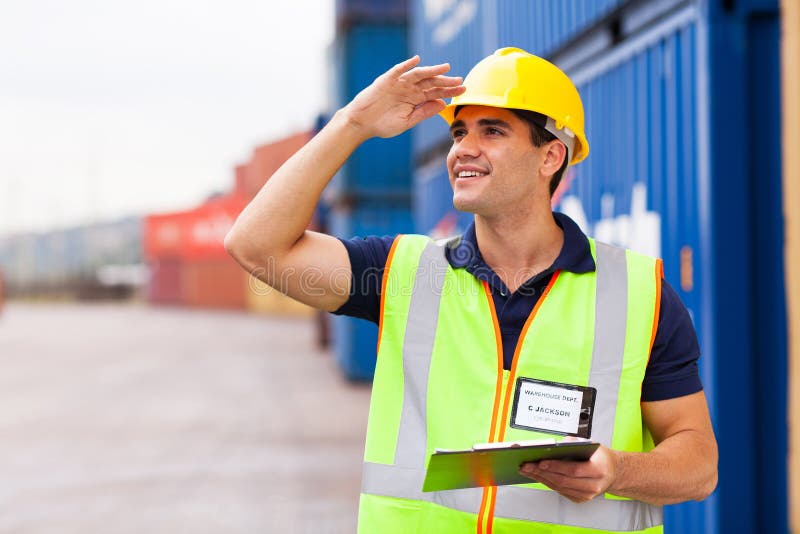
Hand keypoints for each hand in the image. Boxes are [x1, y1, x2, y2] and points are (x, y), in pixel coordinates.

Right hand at [341, 56, 465, 139]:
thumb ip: (424, 112)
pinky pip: (398, 70)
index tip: (464, 90)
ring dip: (432, 70)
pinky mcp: (387, 80)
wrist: (361, 123)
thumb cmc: (383, 125)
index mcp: (415, 100)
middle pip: (431, 82)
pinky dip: (407, 65)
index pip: (436, 93)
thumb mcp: (407, 121)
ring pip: (419, 74)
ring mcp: (399, 83)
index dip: (450, 91)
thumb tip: (442, 103)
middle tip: (460, 81)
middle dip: (445, 81)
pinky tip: (417, 60)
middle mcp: (409, 89)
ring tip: (446, 68)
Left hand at [519, 445, 619, 503]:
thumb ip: (574, 443)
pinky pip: (560, 491)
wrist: (613, 472)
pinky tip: (537, 475)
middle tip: (526, 465)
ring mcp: (587, 494)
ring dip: (540, 478)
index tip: (540, 461)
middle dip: (541, 472)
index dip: (555, 466)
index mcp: (598, 470)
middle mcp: (593, 485)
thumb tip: (554, 445)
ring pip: (559, 487)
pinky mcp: (580, 498)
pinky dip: (547, 482)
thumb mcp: (591, 444)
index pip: (573, 470)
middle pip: (563, 480)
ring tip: (527, 470)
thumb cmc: (600, 457)